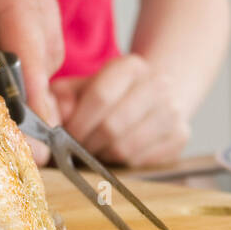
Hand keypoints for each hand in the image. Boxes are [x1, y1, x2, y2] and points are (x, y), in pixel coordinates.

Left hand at [58, 54, 190, 167]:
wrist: (153, 94)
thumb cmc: (108, 92)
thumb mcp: (81, 85)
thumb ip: (61, 98)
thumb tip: (50, 116)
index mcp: (131, 66)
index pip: (101, 97)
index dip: (78, 122)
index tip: (64, 135)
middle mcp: (158, 85)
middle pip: (113, 126)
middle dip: (88, 142)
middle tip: (76, 147)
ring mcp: (173, 111)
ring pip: (127, 148)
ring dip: (103, 155)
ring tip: (94, 149)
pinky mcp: (180, 136)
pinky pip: (142, 161)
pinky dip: (121, 163)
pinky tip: (113, 153)